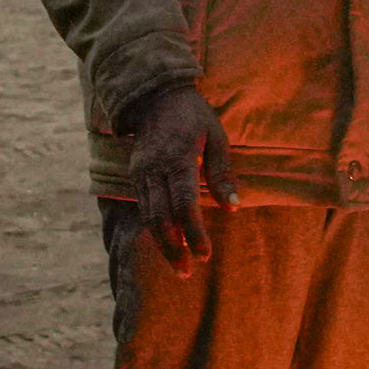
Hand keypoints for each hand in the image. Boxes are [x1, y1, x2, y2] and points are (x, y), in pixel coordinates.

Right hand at [122, 84, 238, 267]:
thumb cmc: (193, 116)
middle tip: (187, 273)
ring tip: (179, 266)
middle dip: (173, 249)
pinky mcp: (134, 174)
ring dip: (162, 244)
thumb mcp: (216, 137)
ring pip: (148, 216)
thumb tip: (233, 207)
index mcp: (178, 157)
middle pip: (161, 218)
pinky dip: (154, 228)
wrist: (155, 95)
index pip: (184, 204)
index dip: (194, 233)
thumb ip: (222, 174)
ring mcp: (141, 172)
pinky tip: (167, 243)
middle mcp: (155, 168)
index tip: (205, 255)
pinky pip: (143, 207)